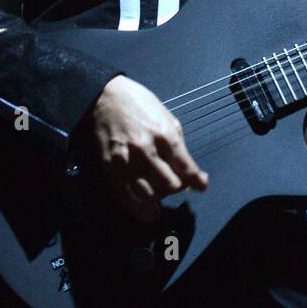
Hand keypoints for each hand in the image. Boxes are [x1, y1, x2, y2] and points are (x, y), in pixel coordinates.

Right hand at [85, 75, 208, 222]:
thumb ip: (180, 147)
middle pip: (171, 186)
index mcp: (166, 135)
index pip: (187, 171)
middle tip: (173, 183)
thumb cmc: (140, 105)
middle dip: (176, 188)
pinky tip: (147, 210)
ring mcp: (127, 159)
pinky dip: (139, 208)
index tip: (199, 185)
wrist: (107, 96)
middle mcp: (148, 149)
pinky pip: (126, 196)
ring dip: (157, 197)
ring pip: (149, 195)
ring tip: (158, 191)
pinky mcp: (110, 167)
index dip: (196, 182)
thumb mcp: (168, 119)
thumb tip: (193, 174)